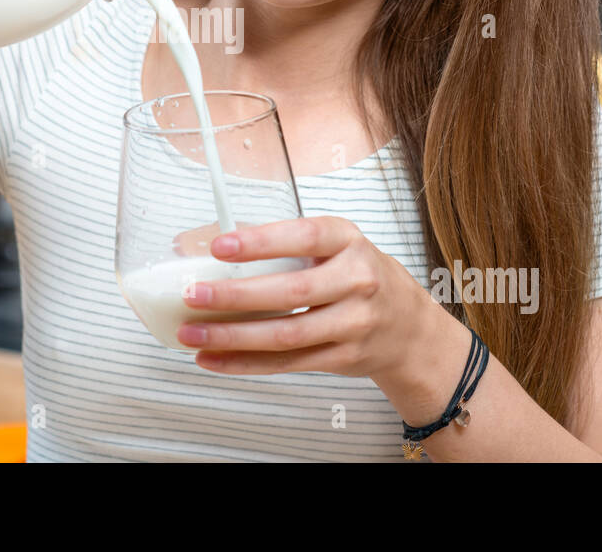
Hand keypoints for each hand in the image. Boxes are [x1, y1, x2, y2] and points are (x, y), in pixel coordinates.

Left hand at [176, 215, 429, 379]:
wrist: (410, 328)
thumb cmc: (357, 276)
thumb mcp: (334, 246)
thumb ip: (281, 244)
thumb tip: (200, 243)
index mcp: (348, 241)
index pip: (303, 237)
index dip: (260, 242)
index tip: (219, 246)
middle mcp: (356, 281)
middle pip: (291, 292)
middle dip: (236, 296)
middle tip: (193, 296)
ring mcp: (353, 324)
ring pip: (286, 335)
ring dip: (232, 337)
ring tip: (191, 333)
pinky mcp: (342, 358)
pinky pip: (286, 364)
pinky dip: (245, 363)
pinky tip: (213, 358)